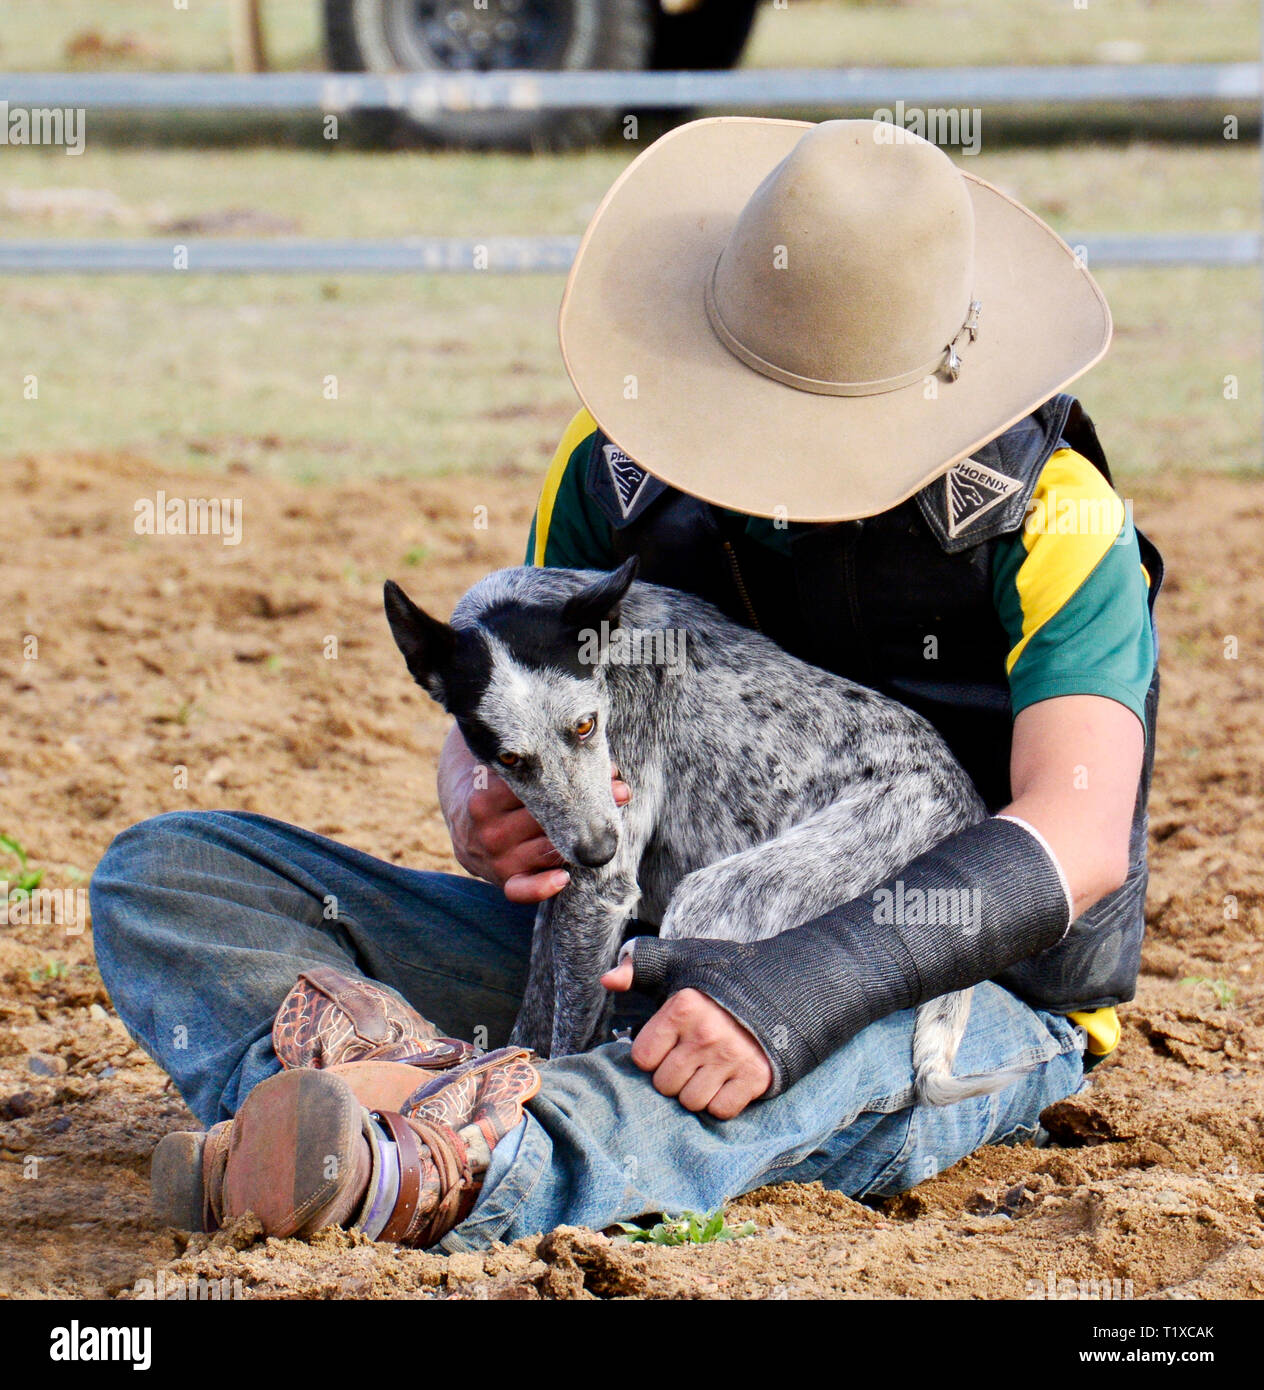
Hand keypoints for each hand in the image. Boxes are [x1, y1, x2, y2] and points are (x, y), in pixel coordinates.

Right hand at [439, 727, 629, 903]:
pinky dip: (541, 888)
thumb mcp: (502, 764)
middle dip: (587, 804)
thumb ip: (535, 755)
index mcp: (484, 797)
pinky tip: (564, 878)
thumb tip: (587, 738)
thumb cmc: (496, 782)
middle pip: (547, 817)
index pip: (535, 786)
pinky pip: (521, 890)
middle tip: (620, 790)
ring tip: (610, 823)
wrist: (462, 817)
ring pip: (546, 849)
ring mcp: (495, 857)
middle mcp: (488, 829)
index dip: (575, 776)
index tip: (607, 768)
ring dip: (582, 838)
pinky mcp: (503, 880)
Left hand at [601, 959, 772, 1118]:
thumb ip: (638, 968)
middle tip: (689, 1059)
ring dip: (695, 1091)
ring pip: (691, 1101)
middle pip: (665, 1084)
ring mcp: (732, 1057)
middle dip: (673, 1075)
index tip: (668, 1044)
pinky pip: (721, 1110)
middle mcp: (706, 1033)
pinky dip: (721, 1102)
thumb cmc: (719, 982)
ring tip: (707, 1070)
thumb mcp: (678, 964)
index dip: (652, 1054)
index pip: (642, 1058)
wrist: (781, 989)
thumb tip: (606, 981)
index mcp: (682, 1007)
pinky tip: (726, 1081)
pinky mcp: (756, 1077)